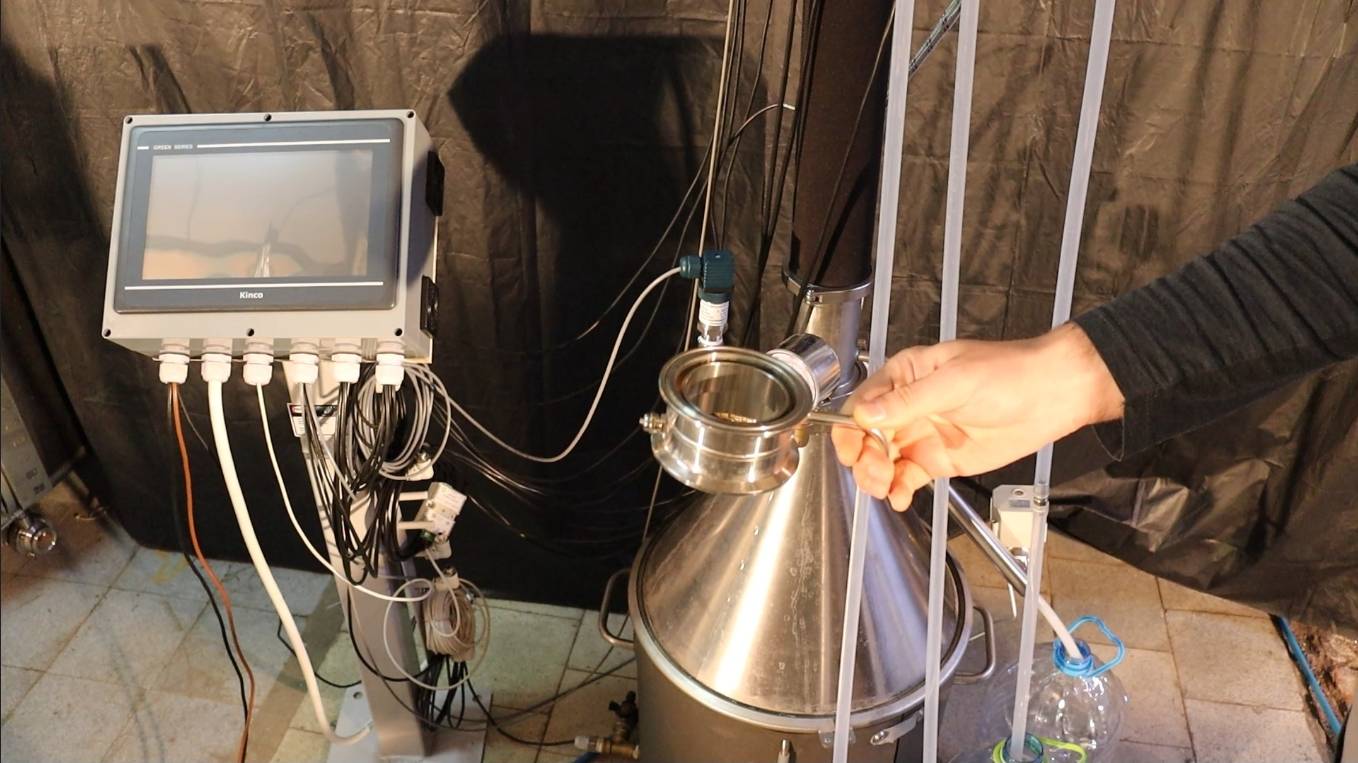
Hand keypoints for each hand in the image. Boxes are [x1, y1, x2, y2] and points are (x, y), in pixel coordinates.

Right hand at [831, 323, 1123, 509]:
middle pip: (866, 437)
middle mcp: (907, 406)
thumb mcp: (953, 383)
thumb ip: (907, 401)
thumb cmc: (1006, 374)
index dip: (851, 429)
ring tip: (886, 487)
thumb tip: (865, 414)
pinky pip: (907, 478)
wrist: (1050, 396)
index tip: (854, 449)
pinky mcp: (938, 460)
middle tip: (877, 471)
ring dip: (877, 478)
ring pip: (882, 461)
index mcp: (904, 376)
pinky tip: (900, 498)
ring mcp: (921, 435)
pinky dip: (898, 490)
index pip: (861, 404)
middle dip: (864, 458)